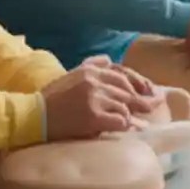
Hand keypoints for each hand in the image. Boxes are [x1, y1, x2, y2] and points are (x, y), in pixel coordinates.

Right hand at [41, 61, 160, 140]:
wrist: (33, 116)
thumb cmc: (52, 99)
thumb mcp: (71, 75)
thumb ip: (91, 65)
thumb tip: (108, 59)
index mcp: (90, 70)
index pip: (122, 73)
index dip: (140, 83)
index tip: (151, 91)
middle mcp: (95, 81)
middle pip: (127, 90)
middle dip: (143, 99)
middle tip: (156, 105)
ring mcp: (95, 98)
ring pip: (125, 106)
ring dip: (129, 115)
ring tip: (136, 123)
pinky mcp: (94, 116)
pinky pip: (120, 120)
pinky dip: (124, 125)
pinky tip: (123, 129)